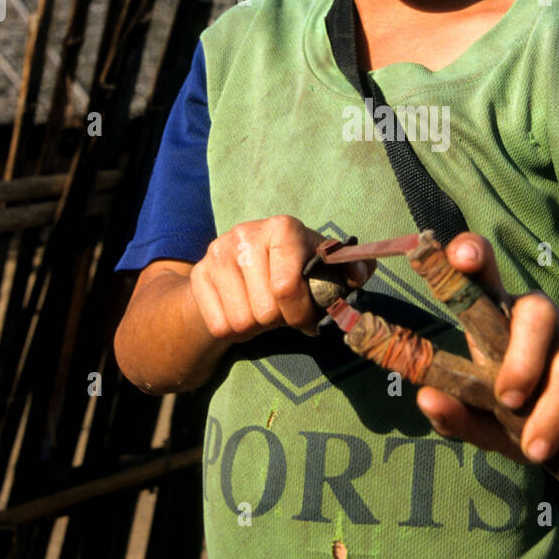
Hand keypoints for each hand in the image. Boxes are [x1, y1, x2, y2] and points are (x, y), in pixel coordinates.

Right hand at [189, 215, 374, 343]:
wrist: (244, 272)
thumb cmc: (294, 271)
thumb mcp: (325, 268)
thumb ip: (351, 269)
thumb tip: (360, 272)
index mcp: (283, 227)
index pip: (286, 287)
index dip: (300, 313)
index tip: (306, 320)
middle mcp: (246, 233)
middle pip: (264, 310)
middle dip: (277, 321)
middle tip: (280, 312)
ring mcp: (217, 252)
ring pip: (241, 322)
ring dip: (256, 327)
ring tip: (261, 311)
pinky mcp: (198, 274)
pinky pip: (219, 326)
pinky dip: (234, 331)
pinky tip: (241, 311)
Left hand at [415, 232, 558, 465]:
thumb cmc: (524, 420)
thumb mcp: (488, 424)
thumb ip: (459, 414)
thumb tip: (427, 397)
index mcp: (500, 319)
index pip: (485, 274)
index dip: (474, 256)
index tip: (461, 258)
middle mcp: (541, 314)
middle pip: (537, 312)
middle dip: (523, 360)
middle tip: (507, 402)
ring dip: (553, 410)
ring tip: (536, 450)